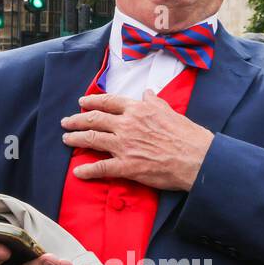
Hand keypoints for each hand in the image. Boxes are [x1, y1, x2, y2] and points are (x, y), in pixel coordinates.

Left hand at [61, 90, 213, 190]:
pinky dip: (87, 170)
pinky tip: (78, 172)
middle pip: (94, 119)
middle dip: (76, 120)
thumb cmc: (187, 135)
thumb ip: (154, 102)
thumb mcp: (170, 111)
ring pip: (92, 139)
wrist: (197, 158)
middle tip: (66, 122)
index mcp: (137, 109)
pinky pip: (101, 167)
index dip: (92, 101)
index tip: (81, 102)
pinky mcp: (127, 166)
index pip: (108, 102)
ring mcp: (124, 145)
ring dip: (75, 139)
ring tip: (66, 139)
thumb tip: (147, 92)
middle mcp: (127, 124)